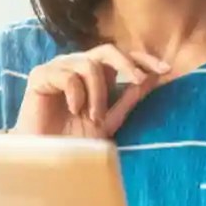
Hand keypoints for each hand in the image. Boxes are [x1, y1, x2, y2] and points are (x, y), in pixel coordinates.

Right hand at [12, 45, 168, 137]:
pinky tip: (72, 110)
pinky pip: (68, 76)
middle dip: (127, 64)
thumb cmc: (74, 140)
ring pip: (89, 65)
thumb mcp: (109, 120)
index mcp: (94, 74)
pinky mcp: (40, 75)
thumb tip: (152, 77)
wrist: (45, 156)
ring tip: (93, 117)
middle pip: (107, 50)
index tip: (166, 69)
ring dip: (98, 94)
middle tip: (139, 80)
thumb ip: (128, 98)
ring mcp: (58, 68)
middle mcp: (76, 65)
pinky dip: (76, 95)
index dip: (143, 59)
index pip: (121, 57)